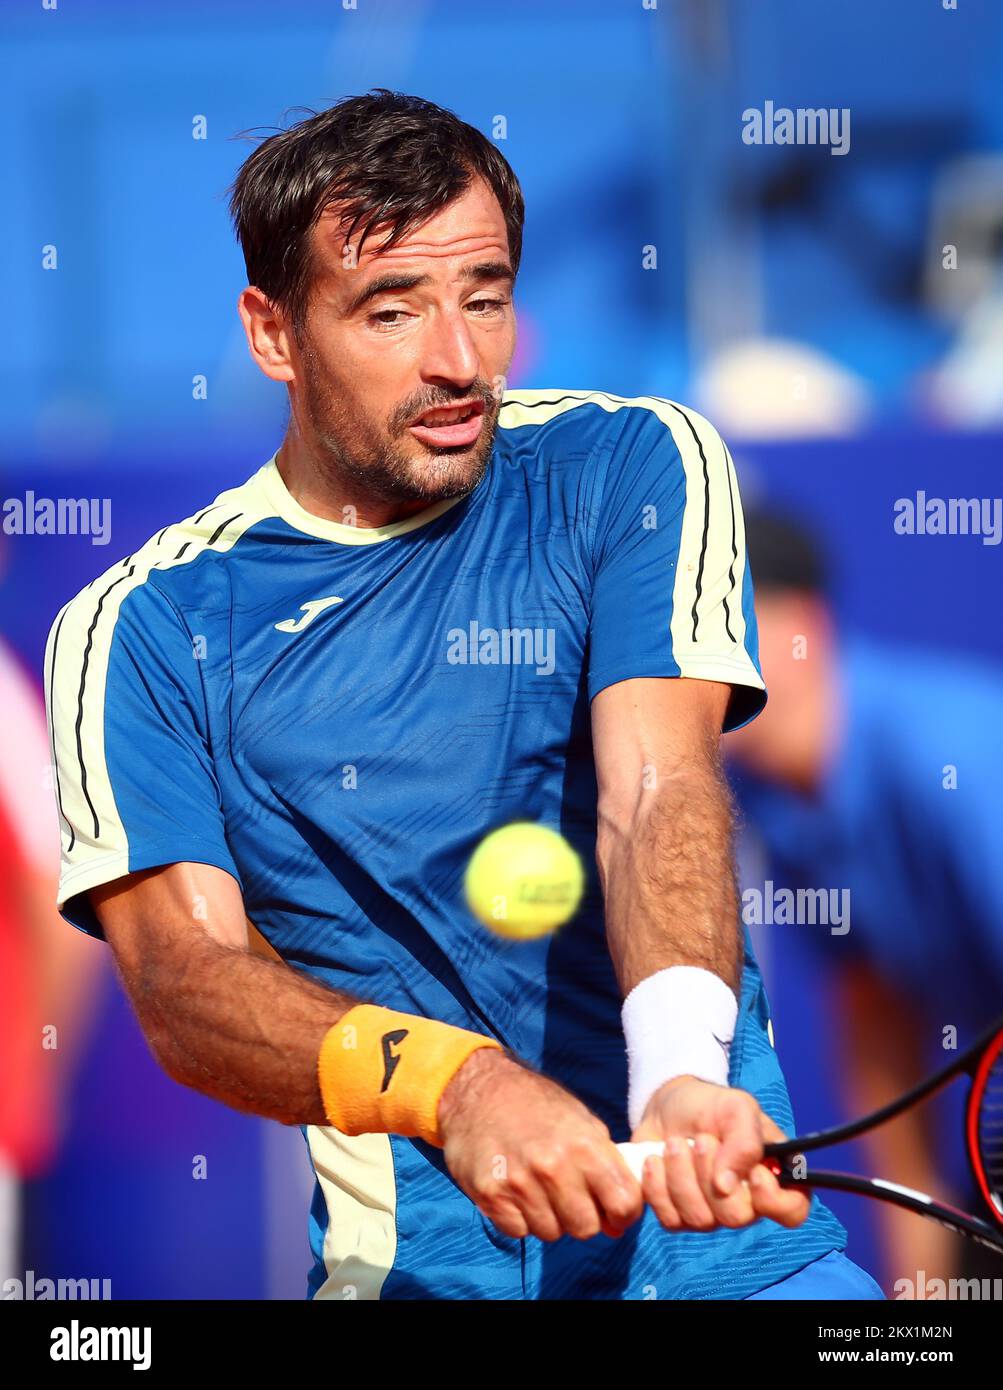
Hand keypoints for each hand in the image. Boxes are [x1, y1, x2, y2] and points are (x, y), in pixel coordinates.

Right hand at [438, 1049, 643, 1241]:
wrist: (479, 1091)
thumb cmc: (536, 1104)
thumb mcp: (580, 1119)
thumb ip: (606, 1165)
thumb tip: (619, 1220)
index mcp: (583, 1145)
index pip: (623, 1203)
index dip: (625, 1212)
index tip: (615, 1210)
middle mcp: (553, 1167)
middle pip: (587, 1228)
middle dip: (584, 1218)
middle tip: (571, 1197)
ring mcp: (519, 1183)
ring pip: (552, 1233)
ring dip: (550, 1218)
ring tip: (540, 1189)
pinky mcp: (491, 1195)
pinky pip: (519, 1231)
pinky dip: (521, 1218)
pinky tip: (517, 1192)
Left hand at [632, 1075, 810, 1232]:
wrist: (667, 1105)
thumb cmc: (710, 1105)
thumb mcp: (736, 1107)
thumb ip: (744, 1142)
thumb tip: (726, 1186)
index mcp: (772, 1175)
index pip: (792, 1211)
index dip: (774, 1201)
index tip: (754, 1174)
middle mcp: (746, 1201)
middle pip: (737, 1217)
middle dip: (710, 1174)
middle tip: (701, 1139)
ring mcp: (713, 1213)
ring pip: (701, 1219)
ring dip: (681, 1174)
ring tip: (674, 1143)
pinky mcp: (679, 1216)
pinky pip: (671, 1219)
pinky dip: (658, 1186)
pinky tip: (655, 1160)